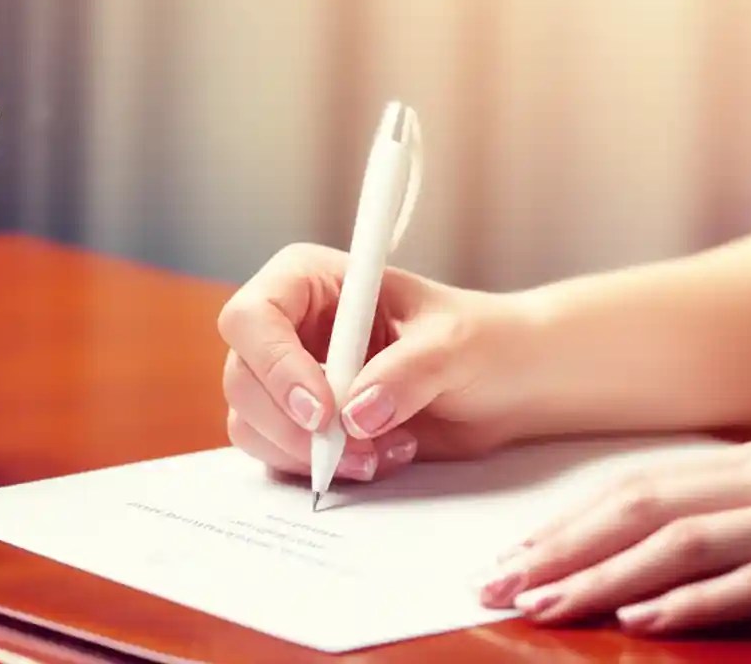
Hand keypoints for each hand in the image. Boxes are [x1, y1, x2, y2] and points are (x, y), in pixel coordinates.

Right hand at [217, 243, 527, 481]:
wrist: (508, 386)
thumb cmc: (484, 342)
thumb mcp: (456, 346)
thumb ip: (407, 373)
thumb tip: (356, 414)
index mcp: (311, 281)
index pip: (253, 317)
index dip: (275, 366)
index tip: (323, 411)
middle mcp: (289, 327)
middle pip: (242, 378)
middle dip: (292, 426)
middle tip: (355, 448)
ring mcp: (291, 379)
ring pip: (252, 424)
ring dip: (310, 454)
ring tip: (383, 452)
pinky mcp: (303, 426)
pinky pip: (278, 456)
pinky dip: (322, 470)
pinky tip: (380, 458)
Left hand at [481, 436, 750, 634]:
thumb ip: (722, 512)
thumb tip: (639, 545)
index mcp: (749, 462)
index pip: (635, 487)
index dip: (569, 523)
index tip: (515, 556)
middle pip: (643, 508)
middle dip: (565, 548)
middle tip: (504, 583)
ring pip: (685, 543)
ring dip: (607, 576)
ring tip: (549, 604)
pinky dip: (695, 602)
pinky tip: (644, 619)